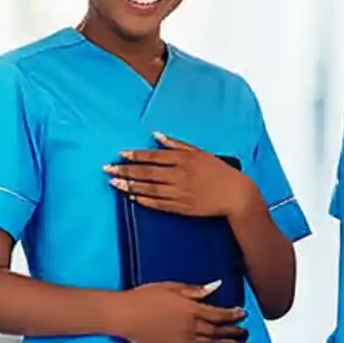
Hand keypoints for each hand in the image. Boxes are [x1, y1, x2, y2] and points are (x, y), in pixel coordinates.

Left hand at [105, 132, 258, 217]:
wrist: (235, 194)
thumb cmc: (218, 171)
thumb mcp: (200, 152)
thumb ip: (177, 144)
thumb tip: (157, 135)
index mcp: (184, 159)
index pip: (154, 156)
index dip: (136, 155)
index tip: (120, 154)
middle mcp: (180, 175)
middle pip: (147, 173)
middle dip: (126, 171)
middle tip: (108, 169)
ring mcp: (180, 193)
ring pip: (149, 189)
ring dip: (130, 186)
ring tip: (114, 184)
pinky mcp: (181, 207)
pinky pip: (158, 204)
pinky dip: (144, 200)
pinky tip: (131, 197)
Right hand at [113, 281, 247, 342]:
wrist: (125, 316)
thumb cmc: (145, 297)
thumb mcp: (171, 287)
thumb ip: (195, 290)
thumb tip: (215, 286)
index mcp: (192, 309)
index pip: (220, 314)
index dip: (234, 315)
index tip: (243, 315)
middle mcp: (191, 327)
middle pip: (219, 331)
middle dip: (234, 332)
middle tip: (245, 333)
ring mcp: (183, 341)